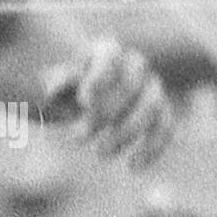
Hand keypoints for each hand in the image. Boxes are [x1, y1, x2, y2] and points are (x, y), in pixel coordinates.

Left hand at [43, 39, 171, 168]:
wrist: (84, 109)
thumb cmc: (67, 91)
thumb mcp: (58, 85)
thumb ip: (57, 83)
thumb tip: (50, 91)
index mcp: (106, 50)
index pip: (110, 54)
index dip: (99, 77)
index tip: (83, 101)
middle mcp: (134, 64)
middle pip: (130, 85)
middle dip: (105, 114)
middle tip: (80, 135)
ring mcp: (153, 86)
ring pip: (151, 106)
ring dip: (125, 133)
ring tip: (99, 153)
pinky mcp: (165, 111)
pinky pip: (166, 126)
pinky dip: (152, 147)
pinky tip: (133, 166)